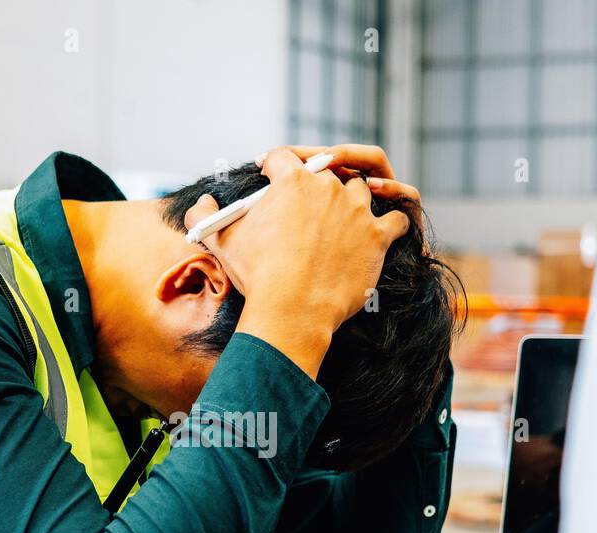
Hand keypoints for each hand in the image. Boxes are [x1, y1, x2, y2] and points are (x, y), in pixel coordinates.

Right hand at [183, 148, 409, 379]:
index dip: (275, 168)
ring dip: (355, 203)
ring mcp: (357, 210)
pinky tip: (381, 235)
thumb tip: (201, 204)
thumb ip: (204, 215)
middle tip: (308, 213)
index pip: (283, 158)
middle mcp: (328, 186)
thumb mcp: (219, 241)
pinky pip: (395, 219)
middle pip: (326, 173)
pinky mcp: (377, 236)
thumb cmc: (256, 274)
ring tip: (344, 224)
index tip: (272, 181)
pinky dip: (390, 224)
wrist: (291, 310)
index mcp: (291, 180)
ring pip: (363, 191)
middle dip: (317, 189)